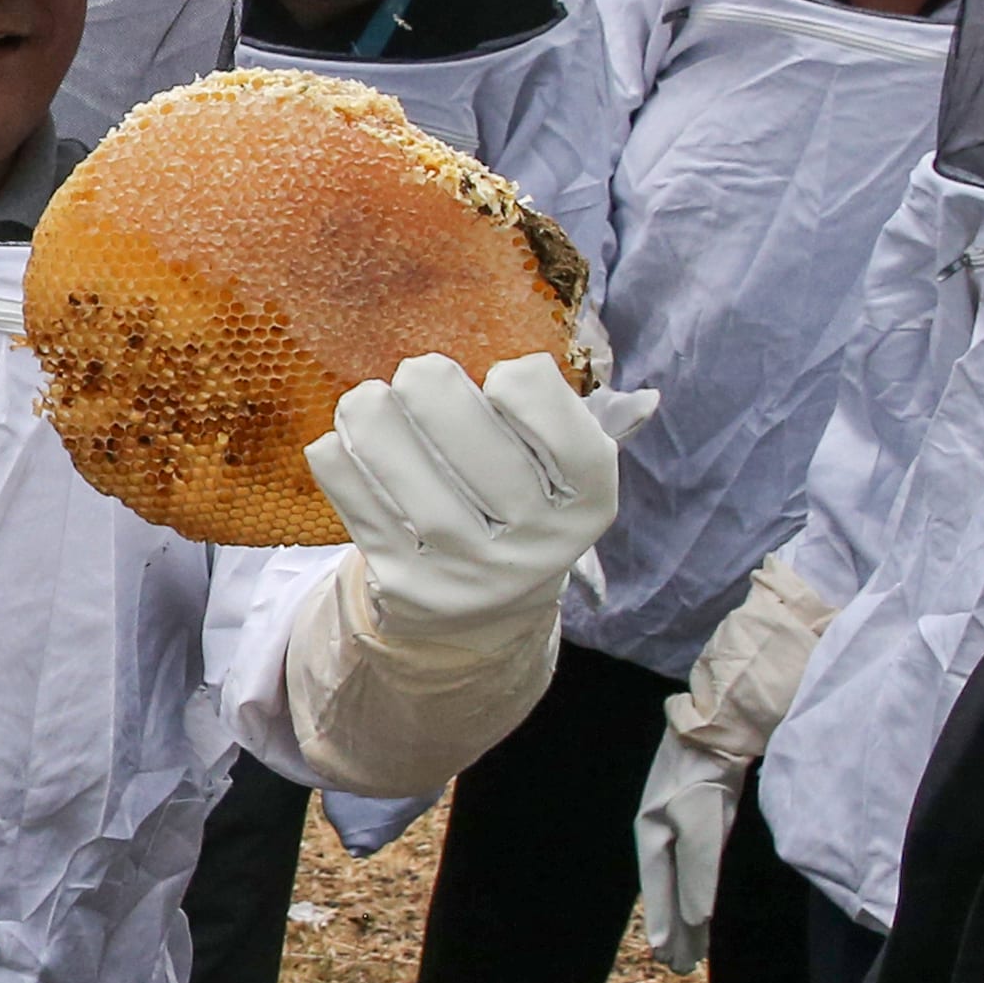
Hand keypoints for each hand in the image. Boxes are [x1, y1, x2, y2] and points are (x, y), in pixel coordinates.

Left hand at [306, 356, 641, 649]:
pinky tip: (340, 440)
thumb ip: (574, 422)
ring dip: (379, 426)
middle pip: (488, 462)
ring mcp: (472, 574)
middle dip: (440, 397)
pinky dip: (343, 467)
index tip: (501, 375)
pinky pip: (365, 513)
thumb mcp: (562, 475)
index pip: (575, 446)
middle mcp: (538, 548)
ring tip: (366, 399)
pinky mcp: (408, 587)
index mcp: (589, 507)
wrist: (477, 611)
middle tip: (416, 370)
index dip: (532, 395)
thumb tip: (643, 399)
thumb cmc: (518, 506)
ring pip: (419, 487)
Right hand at [631, 727, 743, 976]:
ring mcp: (673, 817)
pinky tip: (698, 894)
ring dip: (685, 910)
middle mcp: (657, 829)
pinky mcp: (694, 809)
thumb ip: (699, 871)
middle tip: (682, 963)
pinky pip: (689, 860)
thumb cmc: (705, 774)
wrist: (719, 724)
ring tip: (692, 943)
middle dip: (674, 926)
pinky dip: (693, 885)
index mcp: (651, 832)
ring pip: (678, 875)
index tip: (669, 957)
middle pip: (666, 887)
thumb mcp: (701, 824)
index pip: (658, 888)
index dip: (665, 923)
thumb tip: (696, 918)